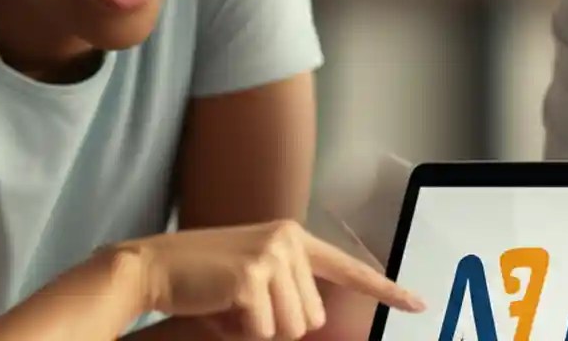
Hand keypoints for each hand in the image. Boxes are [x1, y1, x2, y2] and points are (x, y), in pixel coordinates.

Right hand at [118, 220, 424, 339]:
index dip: (384, 288)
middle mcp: (288, 240)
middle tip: (239, 306)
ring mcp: (272, 256)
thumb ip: (286, 296)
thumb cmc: (200, 283)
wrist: (150, 268)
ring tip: (227, 305)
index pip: (346, 267)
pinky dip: (239, 332)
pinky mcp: (253, 278)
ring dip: (258, 330)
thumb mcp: (251, 283)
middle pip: (311, 317)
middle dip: (277, 325)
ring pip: (291, 329)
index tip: (417, 302)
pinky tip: (217, 307)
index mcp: (291, 236)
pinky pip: (264, 332)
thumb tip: (310, 325)